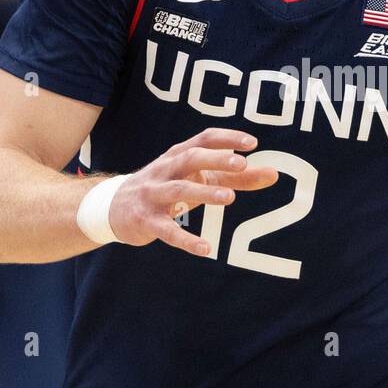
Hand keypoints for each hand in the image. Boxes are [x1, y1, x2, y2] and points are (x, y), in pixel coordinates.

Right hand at [108, 127, 277, 254]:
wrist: (113, 207)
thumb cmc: (166, 187)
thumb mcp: (198, 178)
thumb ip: (235, 178)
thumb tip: (274, 174)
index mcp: (179, 155)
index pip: (204, 139)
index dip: (227, 138)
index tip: (253, 143)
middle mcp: (165, 170)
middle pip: (190, 158)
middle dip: (215, 159)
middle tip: (241, 164)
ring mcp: (153, 194)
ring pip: (178, 190)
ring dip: (204, 193)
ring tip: (229, 198)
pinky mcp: (146, 221)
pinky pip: (167, 230)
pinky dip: (186, 240)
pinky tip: (206, 249)